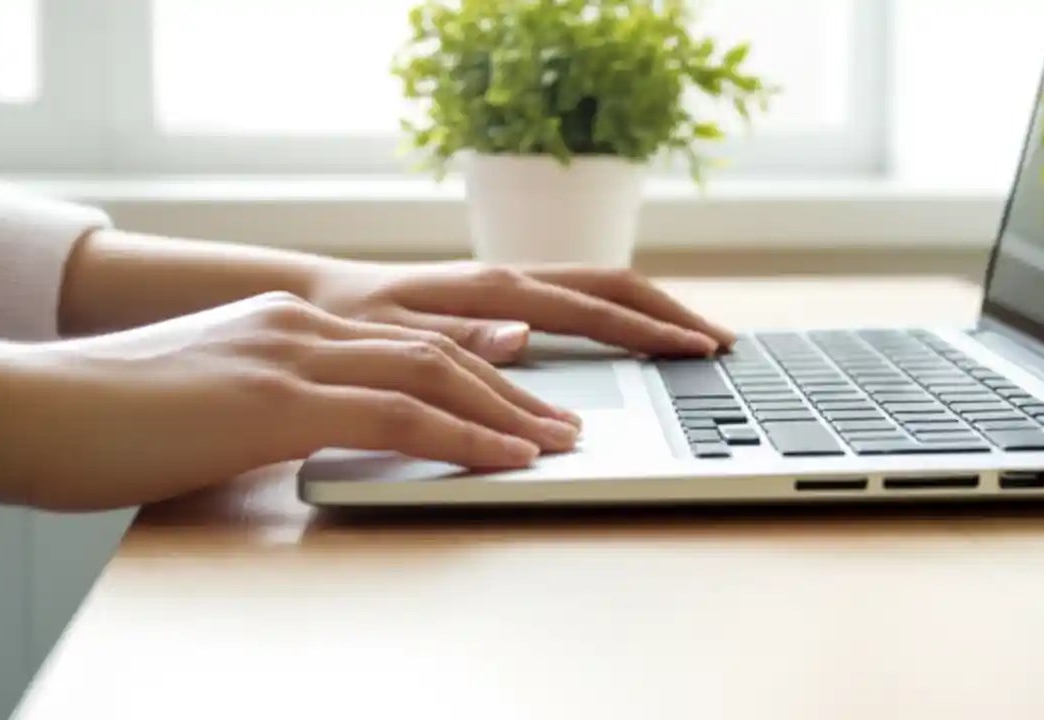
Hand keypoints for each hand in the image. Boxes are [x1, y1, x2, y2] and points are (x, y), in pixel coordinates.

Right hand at [0, 292, 580, 509]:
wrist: (37, 407)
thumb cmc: (117, 416)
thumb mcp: (218, 397)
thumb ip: (281, 401)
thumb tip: (325, 432)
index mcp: (291, 321)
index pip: (409, 338)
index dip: (480, 361)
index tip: (527, 388)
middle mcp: (303, 324)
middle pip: (438, 348)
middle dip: (512, 388)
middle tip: (563, 423)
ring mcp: (291, 356)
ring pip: (432, 373)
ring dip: (506, 411)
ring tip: (556, 443)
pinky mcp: (276, 401)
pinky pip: (397, 415)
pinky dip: (462, 434)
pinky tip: (503, 457)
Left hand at [307, 262, 736, 363]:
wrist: (321, 300)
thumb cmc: (355, 320)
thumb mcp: (394, 337)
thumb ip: (459, 339)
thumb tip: (525, 333)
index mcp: (497, 289)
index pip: (592, 305)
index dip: (649, 329)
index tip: (697, 349)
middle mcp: (513, 281)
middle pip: (613, 286)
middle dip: (671, 313)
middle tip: (722, 343)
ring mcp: (512, 288)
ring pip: (600, 290)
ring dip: (651, 312)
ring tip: (694, 339)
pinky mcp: (506, 300)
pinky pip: (578, 302)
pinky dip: (618, 317)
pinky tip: (634, 338)